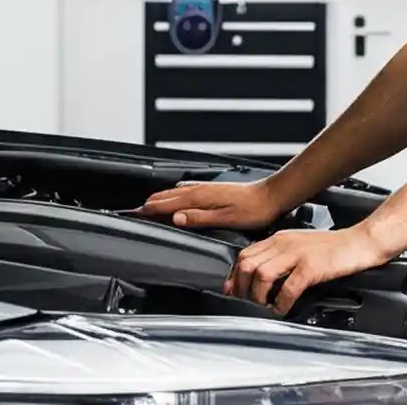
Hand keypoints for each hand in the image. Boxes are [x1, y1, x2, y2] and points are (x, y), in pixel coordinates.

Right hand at [134, 179, 284, 229]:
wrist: (272, 196)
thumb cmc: (253, 210)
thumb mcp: (226, 219)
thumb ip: (200, 218)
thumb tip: (176, 218)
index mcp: (200, 197)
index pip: (166, 203)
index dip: (149, 210)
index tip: (134, 215)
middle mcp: (201, 189)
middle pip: (166, 196)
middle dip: (149, 204)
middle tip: (134, 213)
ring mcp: (206, 188)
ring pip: (175, 192)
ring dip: (160, 199)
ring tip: (148, 206)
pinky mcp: (213, 189)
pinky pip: (186, 190)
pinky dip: (174, 195)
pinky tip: (176, 197)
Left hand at [225, 227, 387, 316]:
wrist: (359, 243)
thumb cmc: (332, 248)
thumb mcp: (299, 247)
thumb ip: (277, 259)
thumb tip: (254, 279)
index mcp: (279, 238)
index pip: (244, 255)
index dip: (236, 277)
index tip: (237, 292)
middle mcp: (284, 243)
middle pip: (247, 265)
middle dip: (243, 289)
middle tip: (250, 303)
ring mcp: (298, 254)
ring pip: (262, 275)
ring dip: (259, 297)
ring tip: (266, 306)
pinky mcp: (311, 267)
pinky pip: (287, 288)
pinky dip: (281, 303)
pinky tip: (283, 309)